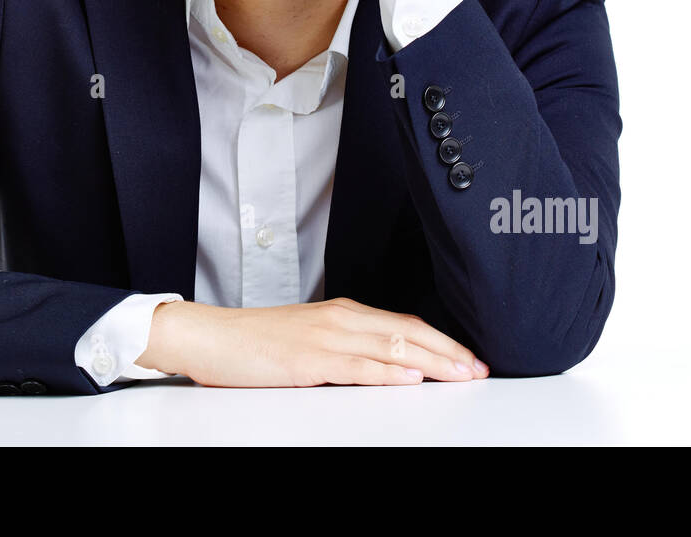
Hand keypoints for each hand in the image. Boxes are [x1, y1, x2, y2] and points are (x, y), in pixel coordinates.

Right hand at [137, 297, 488, 386]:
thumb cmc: (254, 341)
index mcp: (342, 312)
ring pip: (392, 346)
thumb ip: (346, 345)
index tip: (468, 358)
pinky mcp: (311, 359)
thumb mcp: (309, 337)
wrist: (211, 337)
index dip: (441, 340)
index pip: (406, 322)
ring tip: (461, 374)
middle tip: (479, 369)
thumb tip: (385, 362)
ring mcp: (327, 337)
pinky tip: (411, 378)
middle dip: (448, 351)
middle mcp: (341, 319)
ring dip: (432, 361)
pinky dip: (389, 371)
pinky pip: (359, 365)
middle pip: (409, 331)